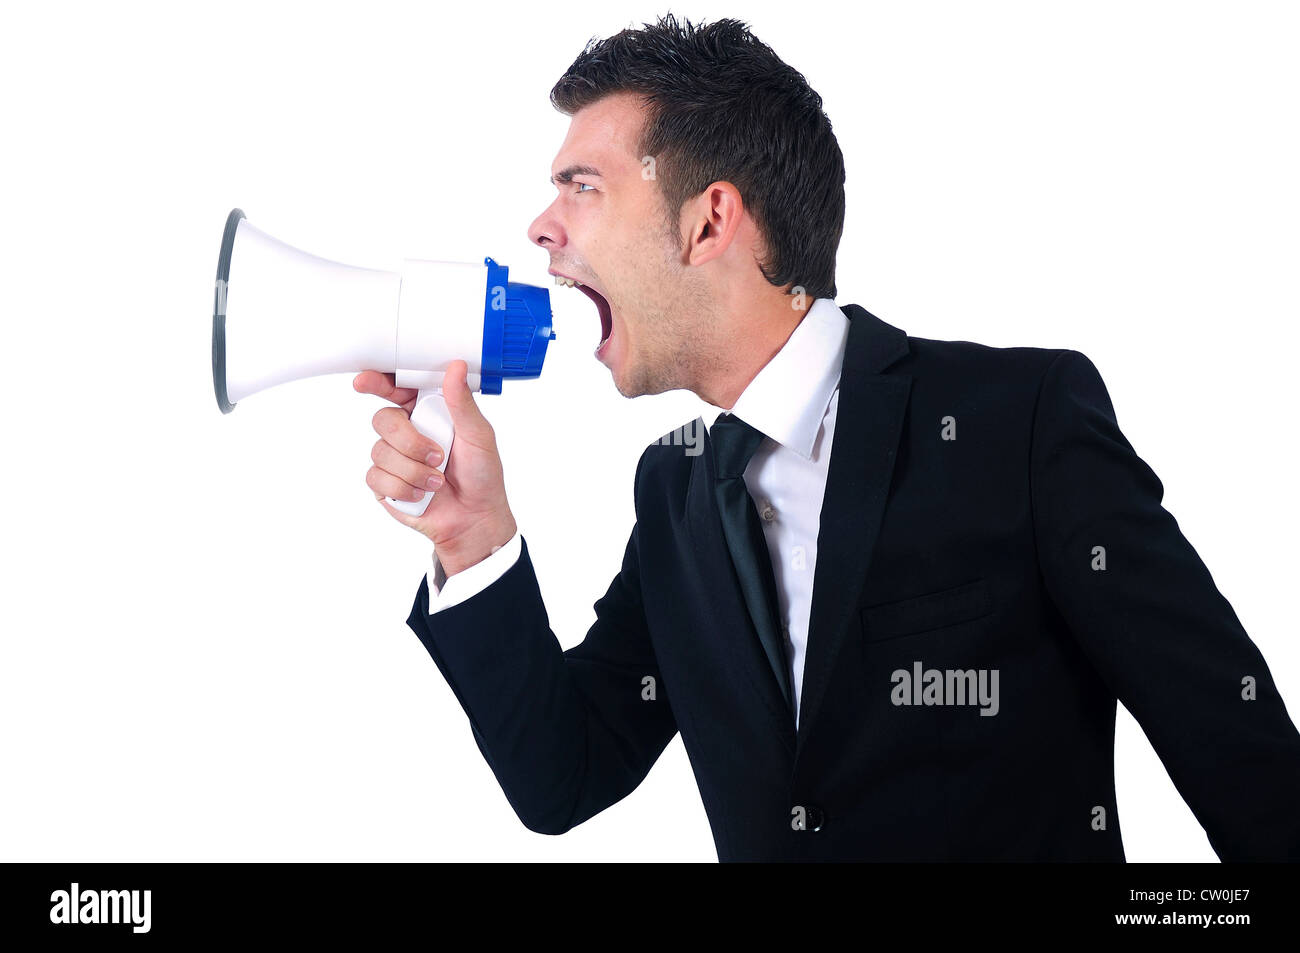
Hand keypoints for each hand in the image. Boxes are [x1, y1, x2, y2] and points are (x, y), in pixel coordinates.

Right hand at [354, 359, 516, 574]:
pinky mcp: (385, 484)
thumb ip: (461, 402)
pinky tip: (423, 494)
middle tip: (437, 455)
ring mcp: (394, 458)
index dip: (378, 382)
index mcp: (427, 413)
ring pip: (380, 451)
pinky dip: (404, 488)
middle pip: (383, 419)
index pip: (397, 389)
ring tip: (438, 481)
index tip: (365, 381)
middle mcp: (407, 432)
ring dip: (414, 471)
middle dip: (409, 440)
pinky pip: (376, 477)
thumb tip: (456, 366)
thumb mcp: (479, 435)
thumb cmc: (481, 475)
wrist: (474, 518)